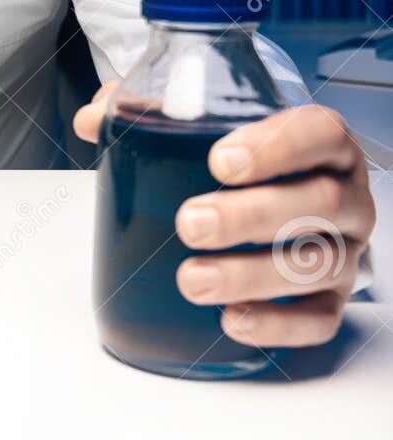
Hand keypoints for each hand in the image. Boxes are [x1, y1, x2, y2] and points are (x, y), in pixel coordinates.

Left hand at [74, 90, 374, 348]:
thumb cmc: (249, 169)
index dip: (276, 145)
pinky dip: (278, 324)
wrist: (283, 208)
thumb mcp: (209, 131)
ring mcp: (344, 249)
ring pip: (317, 263)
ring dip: (251, 274)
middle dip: (251, 215)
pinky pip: (320, 319)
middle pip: (318, 202)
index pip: (318, 132)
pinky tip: (233, 319)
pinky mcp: (333, 299)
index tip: (220, 161)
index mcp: (322, 143)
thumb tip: (94, 119)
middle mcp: (345, 195)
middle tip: (190, 223)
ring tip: (192, 279)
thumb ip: (153, 115)